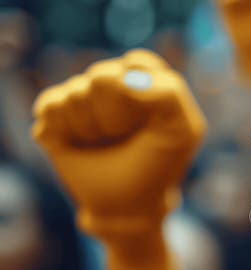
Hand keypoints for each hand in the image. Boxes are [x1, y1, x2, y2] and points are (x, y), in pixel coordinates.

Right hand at [32, 49, 205, 236]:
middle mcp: (111, 82)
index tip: (148, 122)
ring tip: (105, 144)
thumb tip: (123, 78)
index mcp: (145, 79)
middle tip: (124, 137)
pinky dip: (66, 131)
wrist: (125, 205)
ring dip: (93, 129)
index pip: (137, 64)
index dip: (141, 95)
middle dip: (116, 117)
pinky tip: (79, 144)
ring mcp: (80, 95)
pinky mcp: (53, 113)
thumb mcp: (181, 131)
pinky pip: (51, 107)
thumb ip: (167, 95)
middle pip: (103, 77)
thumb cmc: (157, 165)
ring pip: (76, 95)